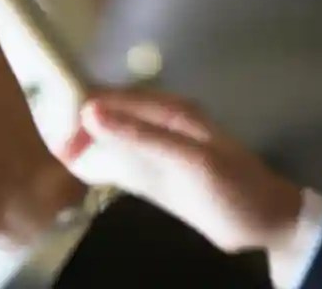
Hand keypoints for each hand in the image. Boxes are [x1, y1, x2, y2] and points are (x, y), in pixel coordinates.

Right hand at [62, 89, 302, 254]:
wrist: (265, 222)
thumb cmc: (232, 188)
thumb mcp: (188, 160)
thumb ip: (142, 136)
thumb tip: (91, 111)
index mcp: (172, 110)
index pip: (116, 98)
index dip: (84, 110)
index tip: (57, 132)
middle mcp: (163, 121)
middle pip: (112, 112)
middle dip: (80, 126)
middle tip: (55, 151)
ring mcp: (161, 146)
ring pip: (115, 134)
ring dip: (88, 142)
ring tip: (60, 157)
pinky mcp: (161, 170)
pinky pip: (124, 157)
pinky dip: (102, 160)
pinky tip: (84, 169)